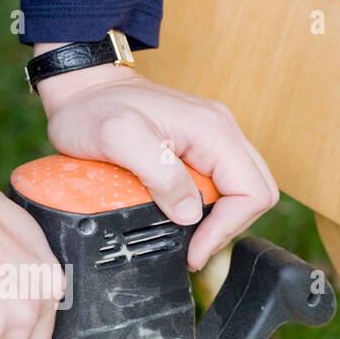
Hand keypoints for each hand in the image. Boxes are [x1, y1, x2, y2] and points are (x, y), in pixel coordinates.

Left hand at [34, 50, 277, 270]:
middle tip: (193, 248)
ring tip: (187, 238)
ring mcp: (211, 138)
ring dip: (219, 219)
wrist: (83, 89)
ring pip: (241, 190)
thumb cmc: (94, 108)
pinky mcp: (198, 147)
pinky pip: (220, 184)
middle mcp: (221, 131)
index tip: (194, 249)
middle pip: (256, 192)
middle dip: (228, 227)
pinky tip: (181, 216)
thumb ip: (158, 172)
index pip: (252, 191)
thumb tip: (189, 213)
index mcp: (212, 130)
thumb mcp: (118, 138)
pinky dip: (207, 207)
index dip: (227, 228)